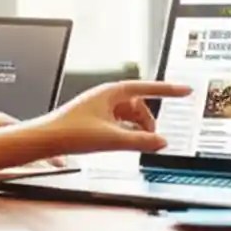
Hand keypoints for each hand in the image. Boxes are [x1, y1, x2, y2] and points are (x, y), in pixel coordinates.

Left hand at [41, 80, 191, 153]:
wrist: (45, 139)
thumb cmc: (70, 132)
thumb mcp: (112, 138)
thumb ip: (140, 141)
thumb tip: (161, 142)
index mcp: (112, 92)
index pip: (147, 87)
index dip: (168, 90)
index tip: (185, 90)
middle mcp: (106, 96)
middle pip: (138, 104)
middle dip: (148, 120)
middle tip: (154, 137)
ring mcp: (99, 107)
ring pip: (128, 114)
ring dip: (136, 127)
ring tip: (137, 143)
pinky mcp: (93, 118)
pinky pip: (118, 121)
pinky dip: (125, 131)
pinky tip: (124, 143)